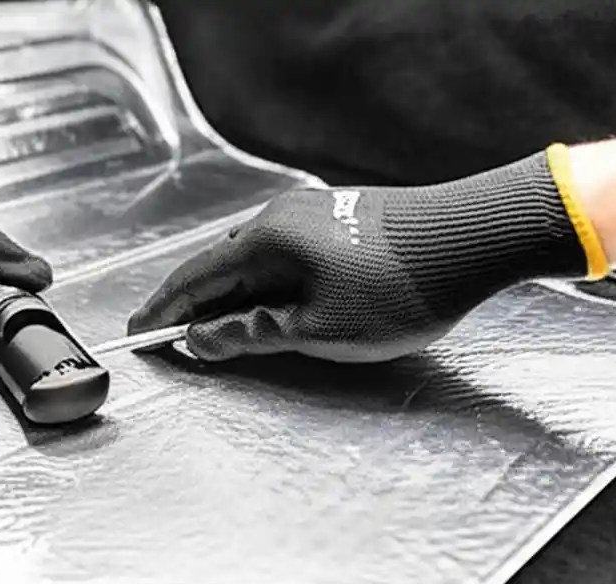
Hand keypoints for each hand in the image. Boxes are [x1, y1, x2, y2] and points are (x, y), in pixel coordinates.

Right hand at [129, 152, 591, 362]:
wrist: (475, 236)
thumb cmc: (398, 287)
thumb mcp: (320, 328)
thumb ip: (254, 334)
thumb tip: (201, 338)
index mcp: (266, 240)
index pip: (195, 278)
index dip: (163, 310)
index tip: (139, 334)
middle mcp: (280, 216)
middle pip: (218, 263)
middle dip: (190, 301)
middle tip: (167, 331)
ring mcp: (311, 212)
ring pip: (251, 257)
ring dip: (227, 291)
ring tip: (213, 323)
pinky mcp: (339, 218)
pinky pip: (280, 252)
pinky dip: (259, 280)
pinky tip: (270, 300)